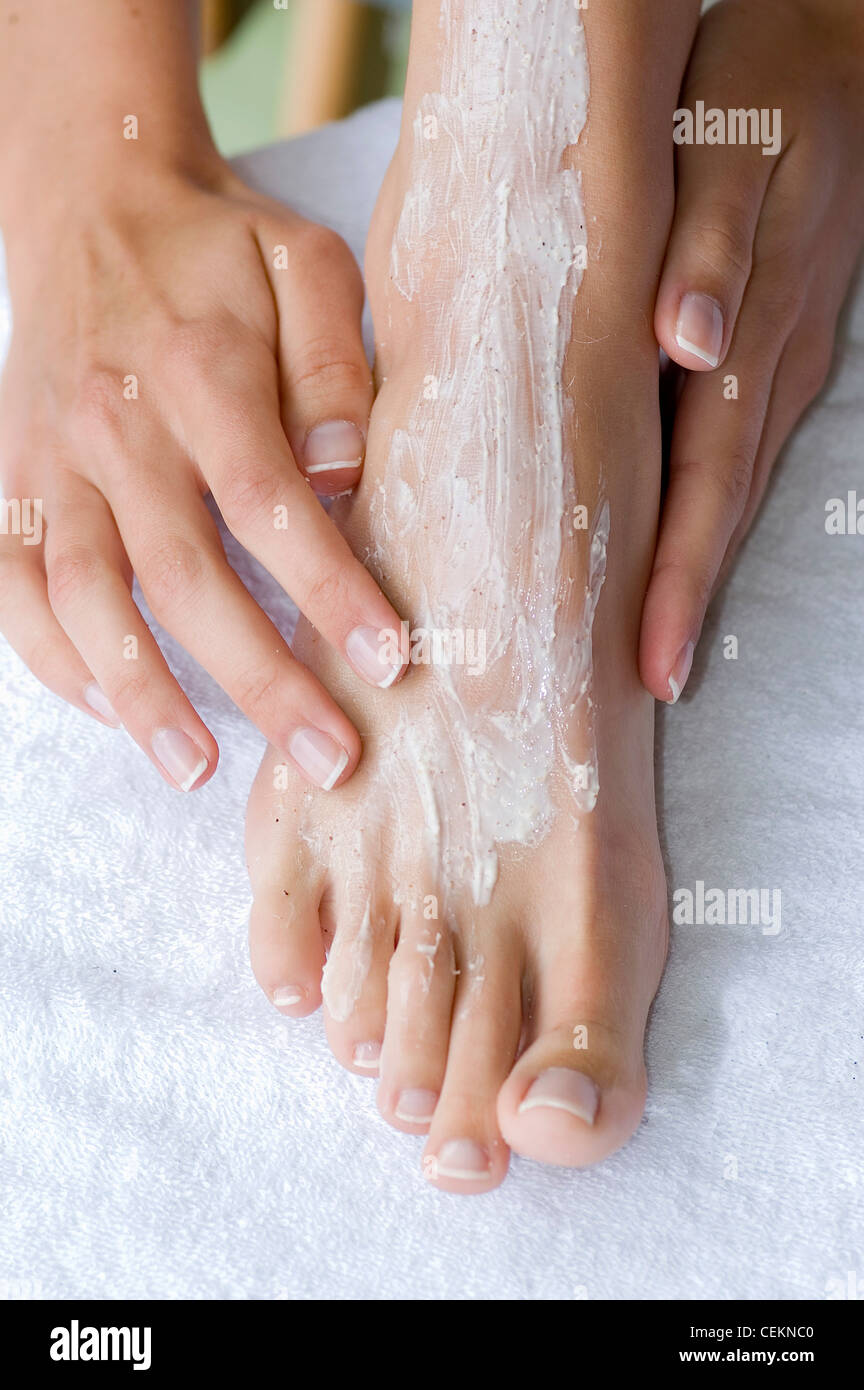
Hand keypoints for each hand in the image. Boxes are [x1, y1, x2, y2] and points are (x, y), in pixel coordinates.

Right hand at [0, 158, 406, 791]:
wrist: (91, 199)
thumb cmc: (217, 247)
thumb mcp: (304, 266)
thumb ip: (331, 366)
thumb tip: (343, 476)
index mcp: (199, 372)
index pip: (270, 503)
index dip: (330, 592)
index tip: (388, 665)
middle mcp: (115, 428)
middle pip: (186, 577)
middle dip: (262, 680)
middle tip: (329, 759)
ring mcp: (53, 463)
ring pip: (87, 599)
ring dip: (142, 695)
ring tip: (200, 771)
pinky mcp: (17, 484)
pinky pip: (17, 589)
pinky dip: (56, 659)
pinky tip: (112, 712)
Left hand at [642, 0, 863, 701]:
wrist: (827, 42)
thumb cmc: (750, 84)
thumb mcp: (724, 139)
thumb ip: (704, 243)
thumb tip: (687, 344)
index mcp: (751, 325)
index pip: (705, 477)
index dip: (679, 573)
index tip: (653, 659)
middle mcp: (772, 359)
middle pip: (723, 503)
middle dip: (686, 599)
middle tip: (650, 684)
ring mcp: (784, 354)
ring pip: (736, 482)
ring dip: (700, 565)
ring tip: (661, 645)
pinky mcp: (780, 340)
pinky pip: (739, 440)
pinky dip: (711, 504)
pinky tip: (679, 540)